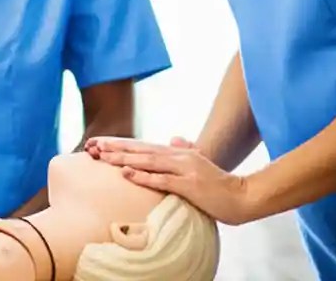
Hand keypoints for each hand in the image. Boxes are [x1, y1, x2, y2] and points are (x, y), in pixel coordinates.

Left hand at [85, 137, 257, 225]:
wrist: (243, 197)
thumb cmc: (219, 186)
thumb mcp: (200, 165)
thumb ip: (186, 150)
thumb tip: (174, 138)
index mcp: (179, 152)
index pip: (144, 146)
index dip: (121, 144)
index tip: (100, 143)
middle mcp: (179, 156)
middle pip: (141, 150)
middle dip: (116, 148)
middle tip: (92, 146)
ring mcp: (185, 169)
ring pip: (148, 161)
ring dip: (124, 159)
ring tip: (103, 156)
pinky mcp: (190, 185)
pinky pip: (162, 180)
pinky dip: (143, 176)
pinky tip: (127, 174)